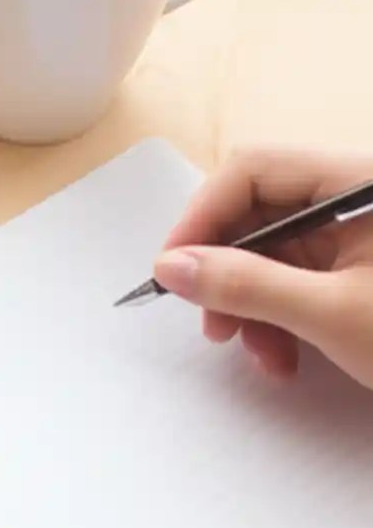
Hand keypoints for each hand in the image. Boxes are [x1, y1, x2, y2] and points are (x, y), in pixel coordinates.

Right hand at [153, 148, 372, 387]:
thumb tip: (174, 267)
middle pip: (260, 211)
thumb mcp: (333, 315)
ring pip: (274, 252)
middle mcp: (359, 199)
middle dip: (226, 272)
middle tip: (213, 323)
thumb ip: (247, 285)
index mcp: (363, 184)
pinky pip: (299, 279)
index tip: (175, 270)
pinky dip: (280, 318)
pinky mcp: (364, 268)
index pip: (253, 170)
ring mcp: (363, 235)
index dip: (203, 217)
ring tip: (259, 355)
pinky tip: (286, 357)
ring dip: (251, 305)